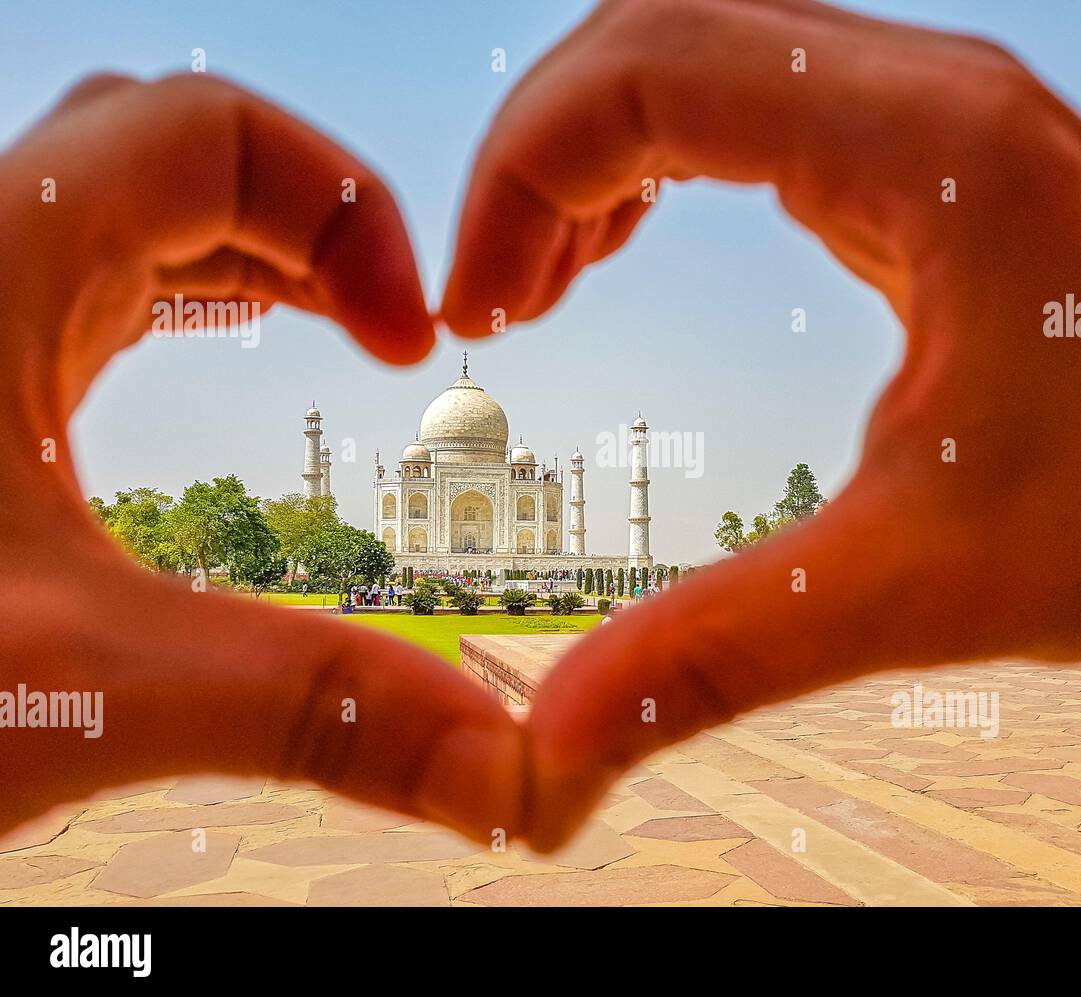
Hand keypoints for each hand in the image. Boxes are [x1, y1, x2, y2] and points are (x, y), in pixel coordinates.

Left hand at [0, 74, 523, 841]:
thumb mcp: (79, 688)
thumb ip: (309, 711)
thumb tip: (495, 768)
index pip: (210, 130)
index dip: (348, 211)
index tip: (411, 341)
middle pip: (170, 148)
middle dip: (310, 225)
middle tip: (388, 328)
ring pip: (117, 205)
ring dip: (246, 251)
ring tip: (336, 325)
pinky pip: (76, 279)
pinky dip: (174, 298)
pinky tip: (201, 360)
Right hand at [440, 0, 1080, 847]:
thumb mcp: (922, 587)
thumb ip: (720, 655)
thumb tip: (555, 745)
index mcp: (922, 146)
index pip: (643, 69)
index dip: (520, 177)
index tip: (483, 318)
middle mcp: (924, 93)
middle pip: (653, 37)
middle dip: (542, 160)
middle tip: (501, 307)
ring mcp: (932, 115)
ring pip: (700, 57)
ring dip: (596, 156)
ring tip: (549, 286)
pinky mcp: (932, 159)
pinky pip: (754, 107)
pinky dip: (660, 165)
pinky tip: (627, 246)